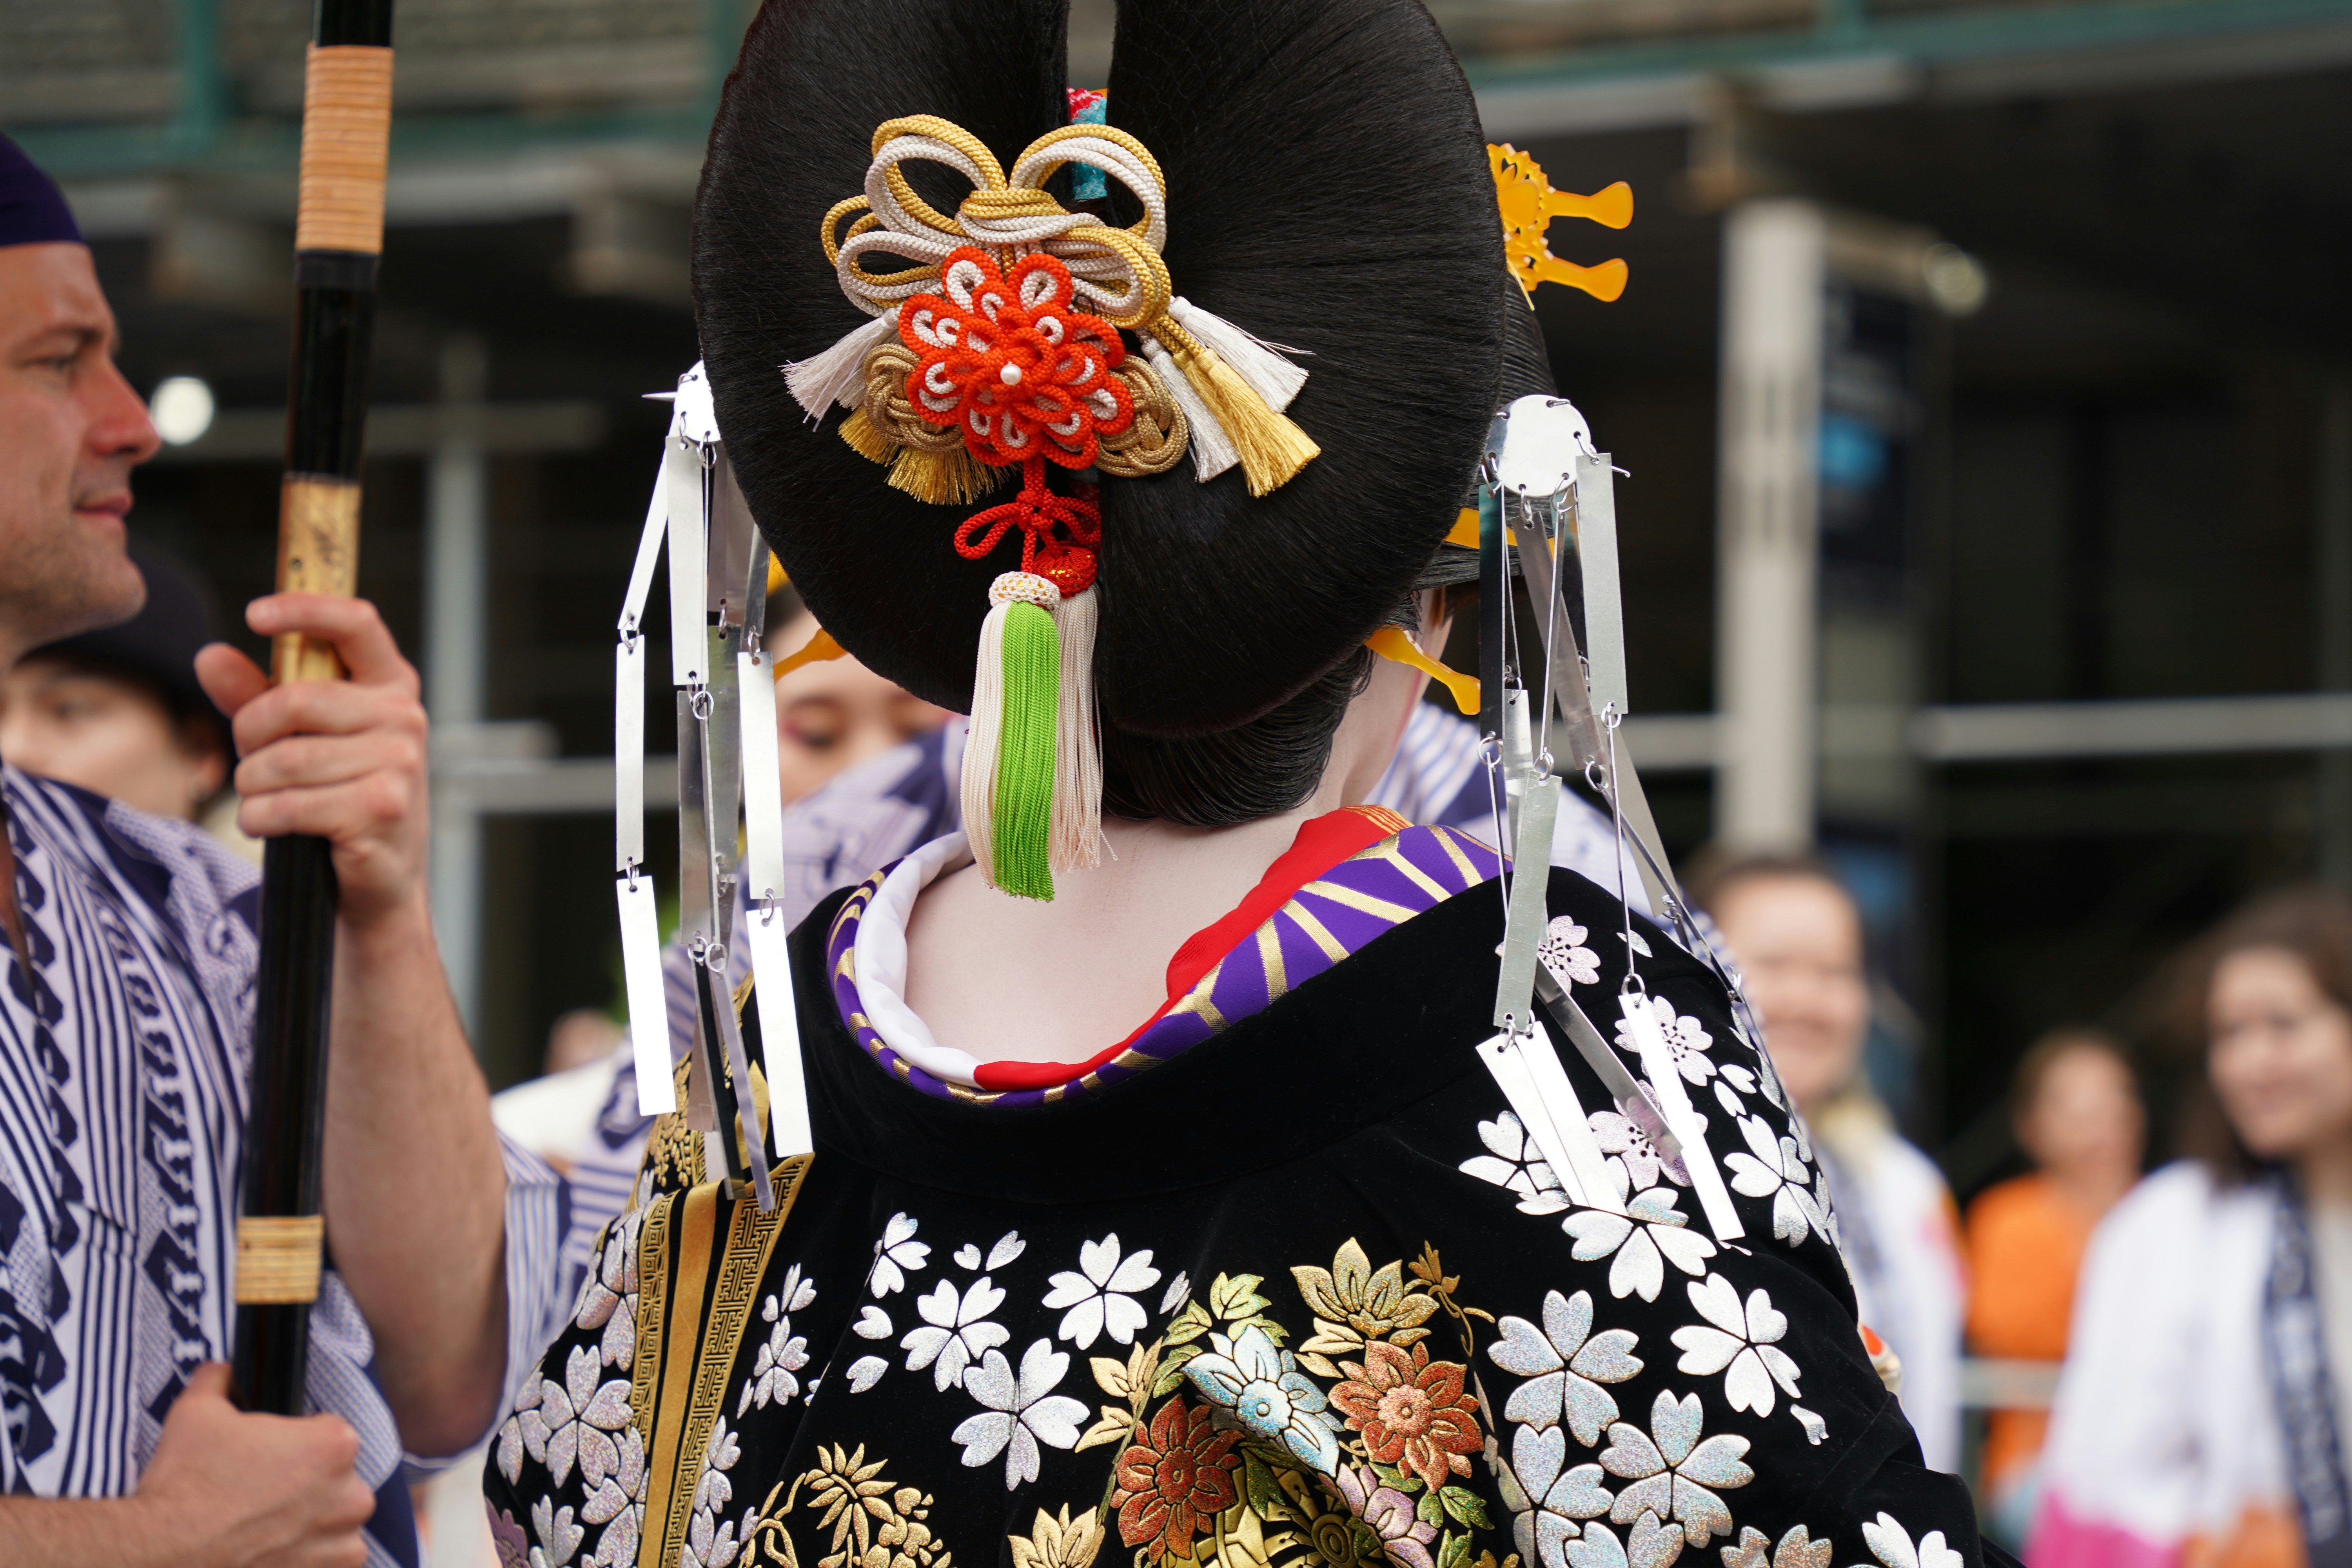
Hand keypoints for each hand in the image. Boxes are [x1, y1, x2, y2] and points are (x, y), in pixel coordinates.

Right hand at [133, 1363, 374, 1567]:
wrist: (162, 1553)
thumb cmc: (185, 1483)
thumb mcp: (197, 1411)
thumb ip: (218, 1381)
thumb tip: (221, 1369)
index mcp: (334, 1444)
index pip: (330, 1433)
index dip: (297, 1443)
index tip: (268, 1457)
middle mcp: (352, 1492)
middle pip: (338, 1479)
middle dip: (307, 1485)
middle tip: (261, 1496)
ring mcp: (343, 1541)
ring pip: (340, 1523)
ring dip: (313, 1525)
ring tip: (265, 1528)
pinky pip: (334, 1562)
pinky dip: (310, 1560)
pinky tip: (274, 1553)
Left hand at [195, 595, 430, 927]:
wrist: (381, 881)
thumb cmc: (340, 798)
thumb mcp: (299, 738)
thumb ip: (256, 696)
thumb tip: (209, 656)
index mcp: (390, 687)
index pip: (357, 624)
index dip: (306, 609)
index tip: (256, 613)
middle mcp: (404, 718)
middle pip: (294, 700)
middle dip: (250, 733)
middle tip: (251, 758)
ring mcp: (399, 764)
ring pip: (283, 759)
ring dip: (253, 786)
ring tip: (264, 800)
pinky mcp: (380, 808)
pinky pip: (289, 803)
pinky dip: (261, 818)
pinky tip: (269, 824)